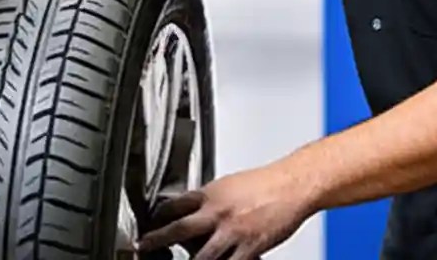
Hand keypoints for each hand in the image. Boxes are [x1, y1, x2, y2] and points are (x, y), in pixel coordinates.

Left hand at [136, 165, 317, 259]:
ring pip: (201, 256)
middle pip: (179, 230)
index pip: (175, 205)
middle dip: (157, 241)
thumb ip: (211, 199)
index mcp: (211, 194)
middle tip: (142, 248)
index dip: (158, 216)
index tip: (149, 224)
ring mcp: (232, 232)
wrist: (293, 185)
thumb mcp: (230, 184)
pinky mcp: (249, 248)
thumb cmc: (266, 183)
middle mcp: (218, 212)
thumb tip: (196, 210)